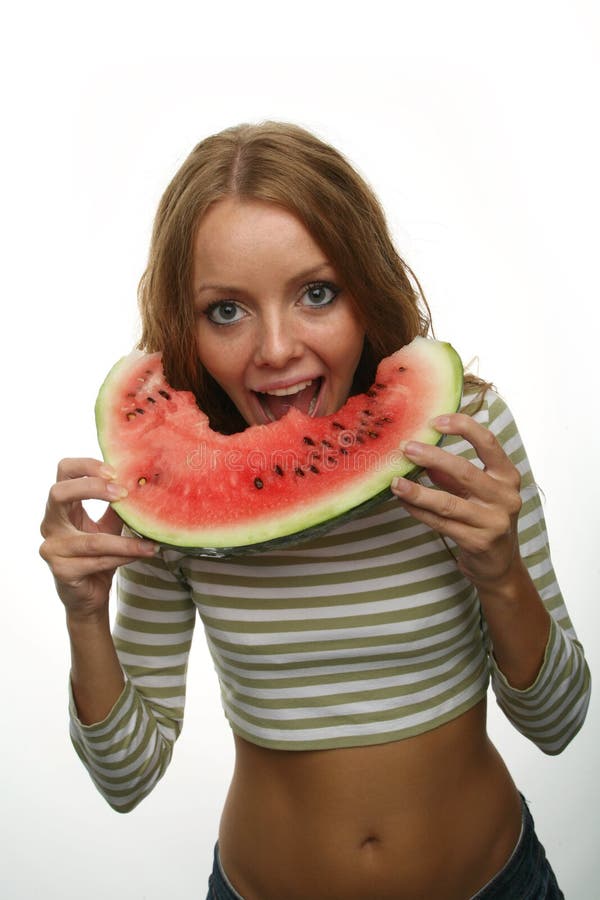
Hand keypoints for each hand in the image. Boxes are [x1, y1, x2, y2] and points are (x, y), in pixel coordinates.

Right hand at [39, 457, 157, 620]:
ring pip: (92, 540)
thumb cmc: (99, 556)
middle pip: (58, 493)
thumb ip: (117, 506)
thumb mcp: (109, 525)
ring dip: (125, 542)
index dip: (86, 466)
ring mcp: (51, 548)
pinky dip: (123, 557)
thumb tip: (141, 483)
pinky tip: (142, 554)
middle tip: (123, 494)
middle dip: (93, 489)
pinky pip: (97, 561)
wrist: (90, 596)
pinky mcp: (60, 570)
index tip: (115, 472)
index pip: (63, 471)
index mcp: (62, 507)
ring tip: (150, 543)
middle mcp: (50, 524)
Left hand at [390, 414, 522, 587]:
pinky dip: (419, 512)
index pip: (488, 443)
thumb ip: (453, 474)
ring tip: (395, 482)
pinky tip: (404, 503)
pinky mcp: (478, 542)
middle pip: (464, 471)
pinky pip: (441, 523)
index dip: (463, 427)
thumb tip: (421, 453)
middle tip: (406, 448)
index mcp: (507, 476)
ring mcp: (493, 521)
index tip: (435, 421)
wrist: (500, 565)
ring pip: (448, 502)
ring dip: (417, 491)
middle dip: (432, 457)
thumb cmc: (485, 519)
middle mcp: (505, 497)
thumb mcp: (476, 492)